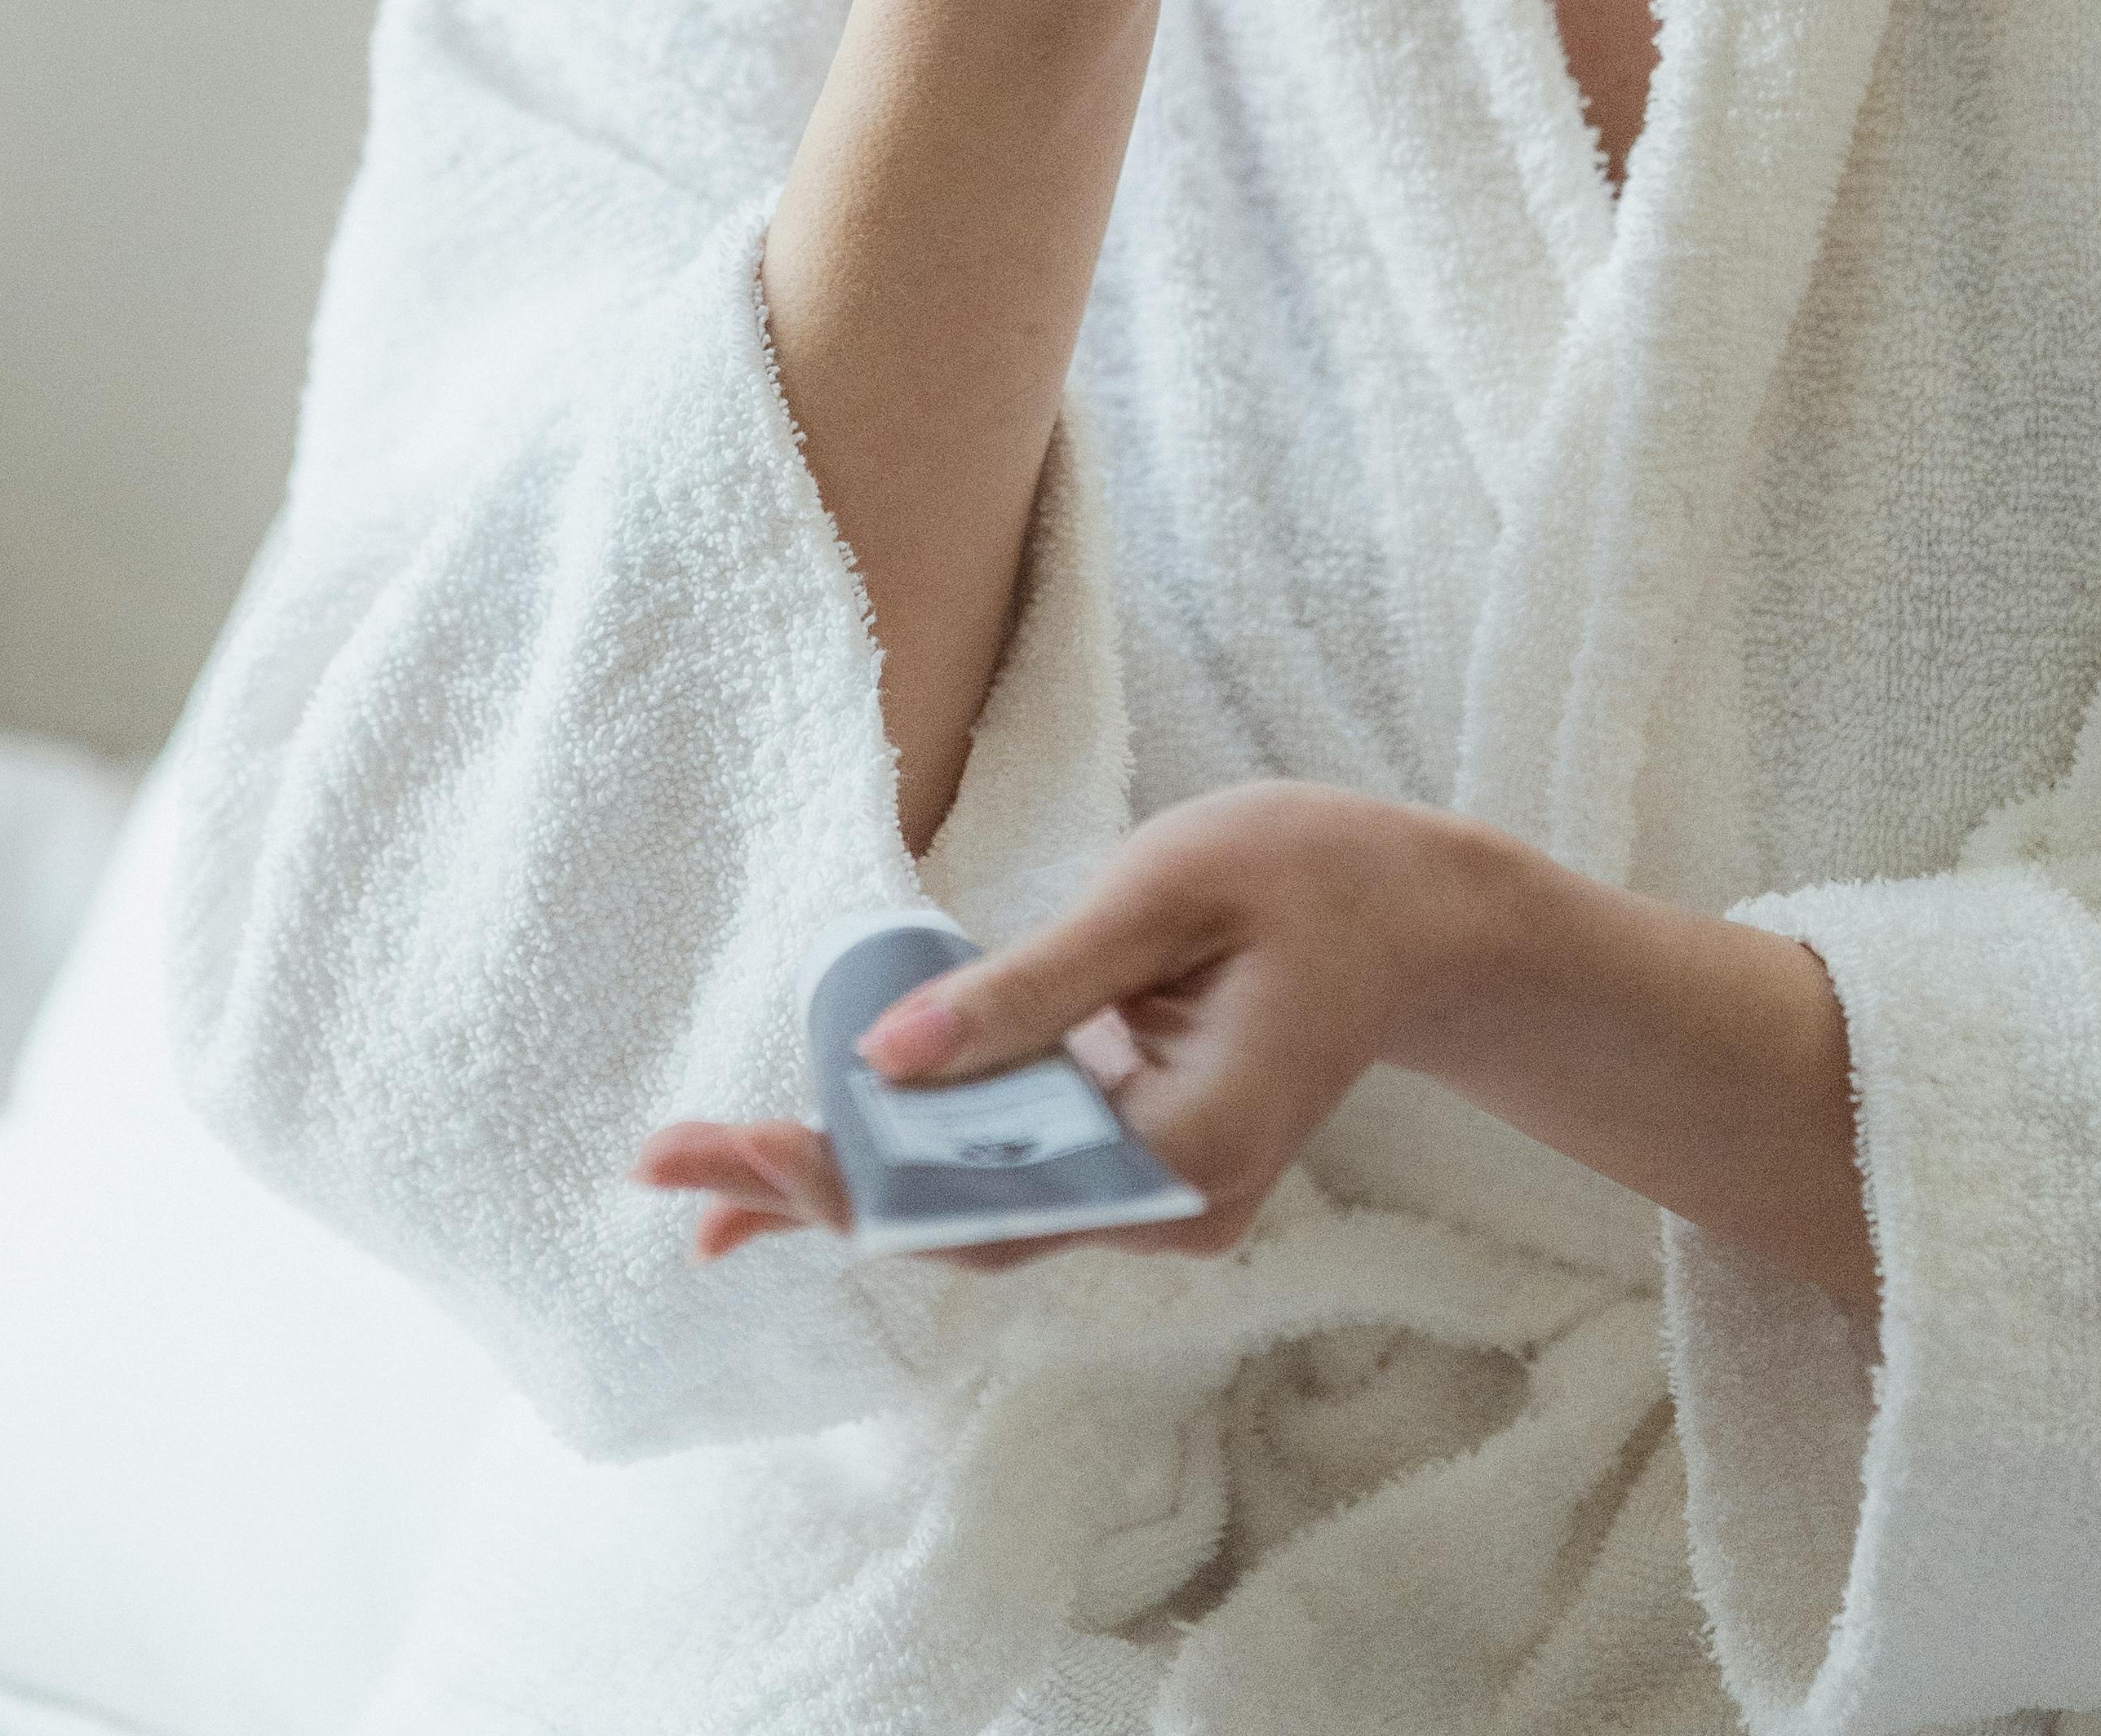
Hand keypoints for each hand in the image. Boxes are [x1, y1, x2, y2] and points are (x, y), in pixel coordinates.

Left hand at [637, 784, 1502, 1270]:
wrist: (1429, 919)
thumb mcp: (1166, 892)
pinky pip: (1012, 1178)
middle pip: (959, 1224)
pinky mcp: (1147, 1167)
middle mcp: (1166, 1212)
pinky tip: (827, 1154)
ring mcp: (1160, 1204)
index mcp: (1180, 1155)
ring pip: (976, 1211)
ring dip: (850, 1184)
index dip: (846, 1179)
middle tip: (671, 1172)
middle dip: (813, 1193)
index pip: (979, 1195)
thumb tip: (882, 1054)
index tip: (733, 1156)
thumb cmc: (1314, 876)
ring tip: (709, 1178)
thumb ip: (1030, 987)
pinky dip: (918, 1161)